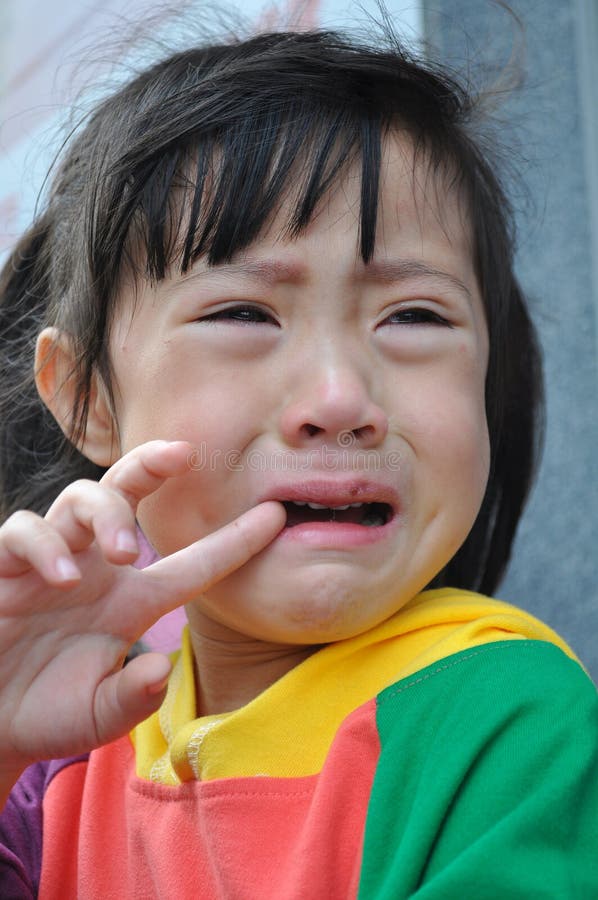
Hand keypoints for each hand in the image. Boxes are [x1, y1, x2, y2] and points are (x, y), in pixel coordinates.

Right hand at [0, 441, 284, 776]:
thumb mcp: (98, 716)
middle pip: (126, 490)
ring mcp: (51, 561)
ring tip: (124, 554)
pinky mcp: (6, 566)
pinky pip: (25, 531)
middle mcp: (98, 569)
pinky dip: (46, 545)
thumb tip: (163, 668)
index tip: (276, 515)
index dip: (234, 540)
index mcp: (132, 600)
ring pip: (80, 499)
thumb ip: (134, 698)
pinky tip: (64, 577)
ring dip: (108, 514)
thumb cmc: (45, 714)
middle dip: (153, 462)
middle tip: (183, 456)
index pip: (192, 563)